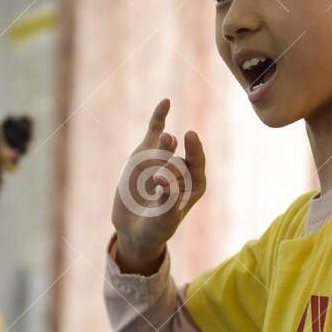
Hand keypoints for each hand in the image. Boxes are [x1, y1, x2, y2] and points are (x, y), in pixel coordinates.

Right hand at [111, 99, 208, 272]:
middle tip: (158, 182)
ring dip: (165, 144)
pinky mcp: (146, 153)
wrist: (134, 230)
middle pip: (179, 156)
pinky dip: (159, 117)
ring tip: (162, 149)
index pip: (197, 163)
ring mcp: (164, 158)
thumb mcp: (163, 221)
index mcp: (195, 183)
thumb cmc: (155, 228)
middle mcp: (182, 168)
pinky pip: (154, 131)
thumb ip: (167, 202)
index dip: (194, 151)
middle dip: (170, 165)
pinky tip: (166, 102)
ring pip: (166, 145)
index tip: (189, 137)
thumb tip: (164, 181)